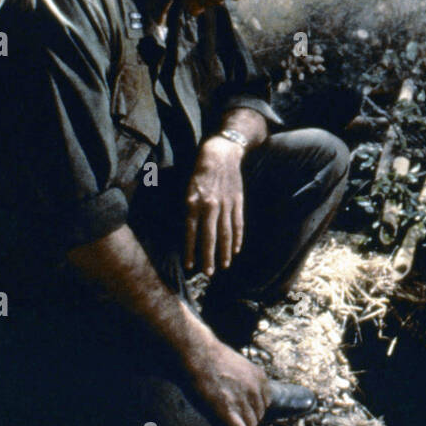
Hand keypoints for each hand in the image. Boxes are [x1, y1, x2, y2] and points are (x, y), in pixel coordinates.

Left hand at [184, 135, 245, 274]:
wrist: (222, 152)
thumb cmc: (200, 169)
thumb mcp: (187, 186)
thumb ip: (188, 207)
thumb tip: (187, 229)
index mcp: (194, 202)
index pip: (191, 232)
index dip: (191, 250)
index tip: (190, 266)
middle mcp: (210, 205)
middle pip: (210, 236)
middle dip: (209, 256)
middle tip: (208, 273)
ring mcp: (226, 203)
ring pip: (226, 232)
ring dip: (225, 251)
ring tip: (224, 265)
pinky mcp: (238, 201)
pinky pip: (238, 223)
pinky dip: (237, 237)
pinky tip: (236, 249)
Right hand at [184, 325, 270, 425]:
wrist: (201, 354)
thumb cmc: (216, 358)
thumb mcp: (242, 365)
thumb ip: (250, 380)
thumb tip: (248, 395)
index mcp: (260, 378)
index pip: (266, 403)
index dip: (253, 407)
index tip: (243, 409)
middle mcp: (255, 389)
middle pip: (259, 415)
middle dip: (248, 418)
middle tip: (235, 418)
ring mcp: (242, 400)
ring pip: (251, 425)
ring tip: (230, 425)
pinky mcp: (227, 409)